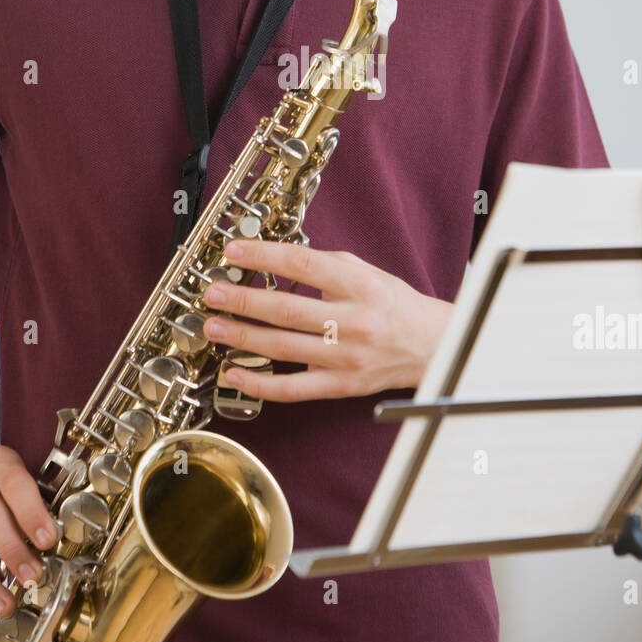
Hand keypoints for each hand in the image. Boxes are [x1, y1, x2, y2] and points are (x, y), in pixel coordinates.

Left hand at [201, 239, 453, 402]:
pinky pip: (294, 389)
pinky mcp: (340, 385)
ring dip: (243, 336)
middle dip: (243, 300)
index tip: (234, 252)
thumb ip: (324, 265)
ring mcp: (345, 356)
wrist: (428, 344)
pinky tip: (233, 373)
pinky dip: (260, 383)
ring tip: (214, 325)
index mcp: (360, 285)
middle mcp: (353, 321)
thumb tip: (273, 258)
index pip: (304, 266)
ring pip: (284, 348)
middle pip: (287, 309)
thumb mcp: (365, 271)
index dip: (265, 257)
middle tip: (213, 293)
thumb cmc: (392, 305)